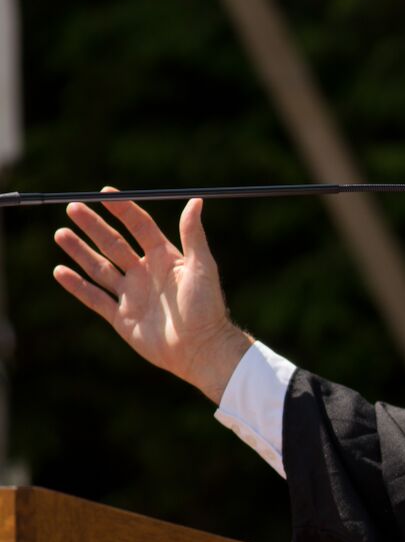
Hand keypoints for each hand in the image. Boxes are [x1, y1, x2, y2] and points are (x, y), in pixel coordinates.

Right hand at [52, 193, 252, 402]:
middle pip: (113, 244)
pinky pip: (94, 298)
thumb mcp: (202, 267)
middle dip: (93, 226)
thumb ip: (193, 235)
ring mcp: (132, 295)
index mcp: (165, 258)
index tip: (105, 192)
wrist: (201, 348)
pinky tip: (59, 271)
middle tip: (73, 207)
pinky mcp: (122, 318)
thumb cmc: (207, 307)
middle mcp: (146, 273)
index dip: (123, 209)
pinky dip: (76, 285)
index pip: (139, 227)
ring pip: (99, 268)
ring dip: (80, 250)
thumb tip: (196, 200)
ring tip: (60, 233)